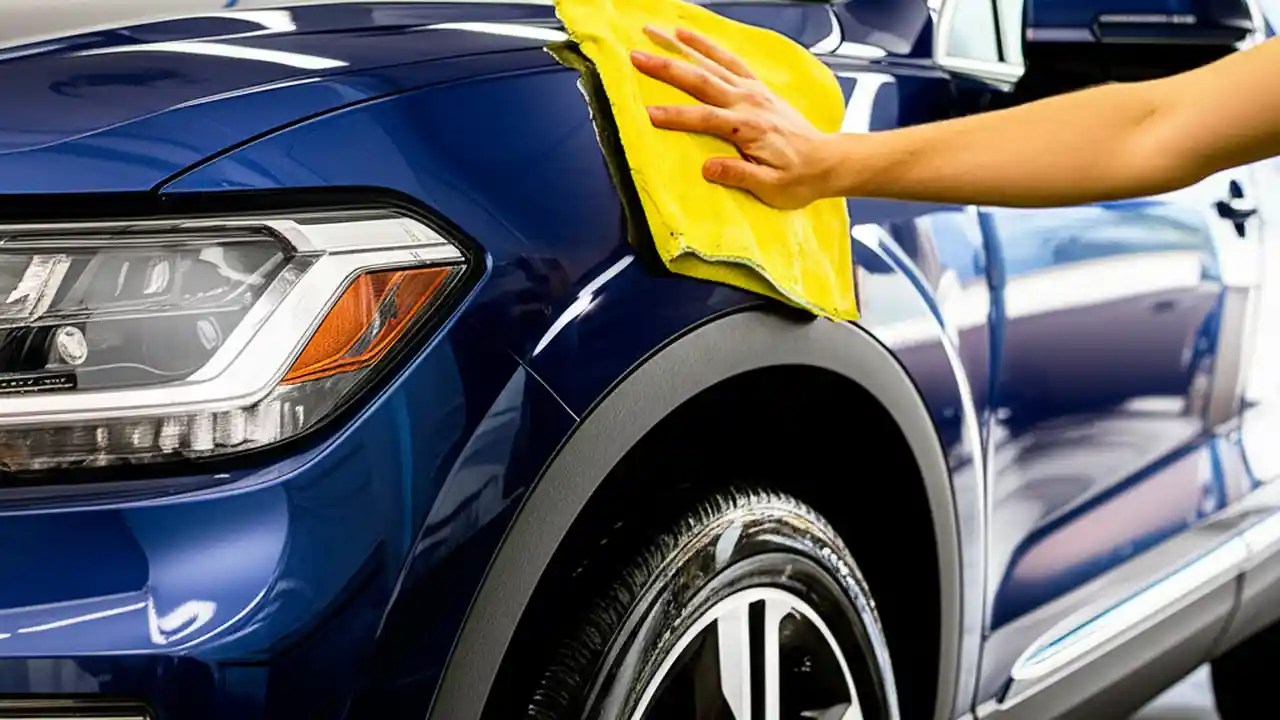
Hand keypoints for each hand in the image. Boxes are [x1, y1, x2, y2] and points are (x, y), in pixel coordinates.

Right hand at [630, 26, 835, 209]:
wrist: (826, 161)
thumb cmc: (798, 179)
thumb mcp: (771, 188)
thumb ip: (739, 175)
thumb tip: (707, 168)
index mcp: (748, 129)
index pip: (704, 119)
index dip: (675, 117)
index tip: (647, 113)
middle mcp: (749, 103)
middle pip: (702, 80)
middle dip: (667, 67)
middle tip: (637, 56)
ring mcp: (753, 91)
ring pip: (712, 63)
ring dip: (683, 47)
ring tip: (657, 32)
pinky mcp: (757, 88)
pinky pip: (729, 60)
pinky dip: (709, 46)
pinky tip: (689, 37)